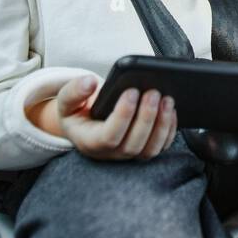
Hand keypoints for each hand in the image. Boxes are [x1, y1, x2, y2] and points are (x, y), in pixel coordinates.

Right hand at [51, 74, 176, 160]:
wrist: (85, 122)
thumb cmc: (77, 110)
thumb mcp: (66, 100)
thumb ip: (74, 91)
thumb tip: (89, 83)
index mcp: (90, 142)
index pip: (109, 136)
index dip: (123, 115)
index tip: (131, 91)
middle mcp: (111, 153)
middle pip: (133, 144)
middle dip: (146, 117)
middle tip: (153, 92)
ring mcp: (129, 154)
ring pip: (150, 149)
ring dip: (162, 125)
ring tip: (167, 99)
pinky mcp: (144, 149)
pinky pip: (161, 146)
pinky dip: (170, 130)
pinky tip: (171, 109)